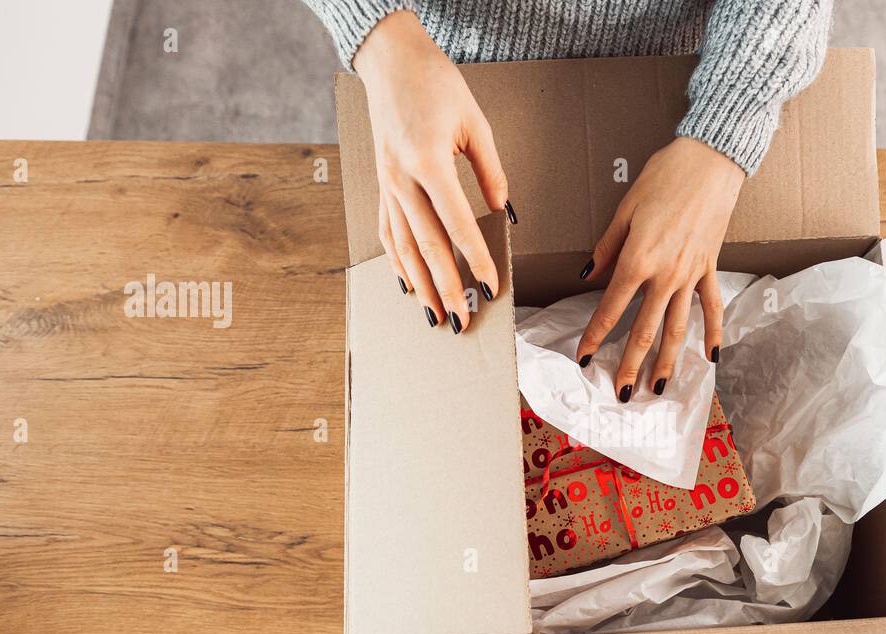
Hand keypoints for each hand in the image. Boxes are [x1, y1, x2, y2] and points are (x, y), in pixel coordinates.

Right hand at [354, 11, 509, 332]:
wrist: (390, 60)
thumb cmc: (435, 84)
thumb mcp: (475, 122)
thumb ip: (491, 171)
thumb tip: (504, 213)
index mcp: (429, 161)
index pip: (458, 224)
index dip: (476, 259)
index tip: (490, 287)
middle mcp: (402, 179)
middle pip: (428, 246)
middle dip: (447, 288)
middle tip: (463, 320)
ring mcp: (387, 185)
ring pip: (404, 248)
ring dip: (422, 287)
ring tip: (437, 317)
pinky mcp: (381, 186)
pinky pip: (389, 234)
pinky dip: (398, 264)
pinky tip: (409, 287)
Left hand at [575, 136, 744, 399]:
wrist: (710, 159)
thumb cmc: (664, 177)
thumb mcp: (625, 210)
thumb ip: (607, 248)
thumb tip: (590, 275)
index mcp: (638, 260)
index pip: (611, 309)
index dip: (595, 336)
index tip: (584, 358)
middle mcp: (666, 275)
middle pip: (644, 330)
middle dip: (630, 365)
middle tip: (621, 393)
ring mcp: (691, 275)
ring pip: (677, 328)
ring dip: (666, 361)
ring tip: (657, 387)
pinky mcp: (710, 268)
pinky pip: (711, 307)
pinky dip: (713, 332)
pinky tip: (711, 357)